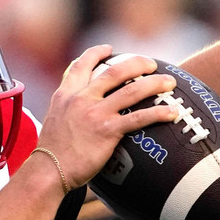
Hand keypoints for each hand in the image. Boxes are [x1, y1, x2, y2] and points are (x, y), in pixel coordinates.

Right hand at [38, 46, 177, 187]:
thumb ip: (67, 112)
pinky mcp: (107, 130)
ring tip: (170, 82)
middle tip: (151, 64)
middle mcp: (81, 99)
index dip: (96, 53)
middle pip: (114, 72)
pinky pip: (138, 118)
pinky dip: (158, 113)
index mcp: (65, 95)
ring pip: (131, 91)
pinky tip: (172, 113)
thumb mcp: (54, 122)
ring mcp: (95, 113)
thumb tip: (78, 116)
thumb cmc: (51, 155)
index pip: (80, 65)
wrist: (48, 171)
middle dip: (137, 64)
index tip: (109, 48)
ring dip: (154, 84)